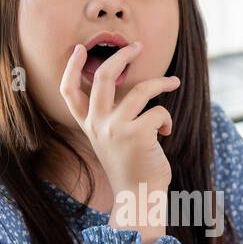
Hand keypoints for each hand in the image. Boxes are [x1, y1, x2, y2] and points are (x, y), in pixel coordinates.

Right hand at [59, 41, 179, 243]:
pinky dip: (167, 119)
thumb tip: (130, 87)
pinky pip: (159, 111)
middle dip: (122, 55)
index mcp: (89, 125)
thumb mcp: (112, 139)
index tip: (79, 49)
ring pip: (141, 88)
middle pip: (103, 76)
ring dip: (161, 83)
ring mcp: (116, 128)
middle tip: (137, 46)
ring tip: (173, 83)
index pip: (69, 91)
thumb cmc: (131, 168)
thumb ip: (113, 116)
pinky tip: (165, 133)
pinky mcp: (137, 133)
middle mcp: (98, 124)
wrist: (138, 197)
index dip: (71, 67)